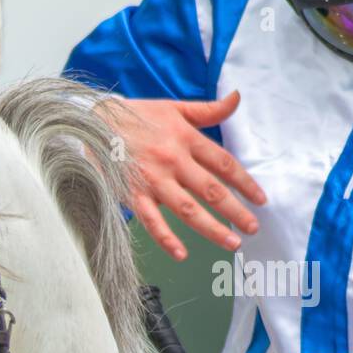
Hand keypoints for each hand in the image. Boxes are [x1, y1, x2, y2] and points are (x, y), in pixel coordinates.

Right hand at [96, 92, 266, 260]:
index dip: (245, 183)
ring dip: (211, 228)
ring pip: (187, 209)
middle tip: (253, 228)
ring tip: (232, 243)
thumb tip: (237, 98)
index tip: (260, 199)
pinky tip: (181, 254)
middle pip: (211, 190)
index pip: (224, 164)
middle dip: (235, 211)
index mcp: (186, 138)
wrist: (92, 122)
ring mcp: (152, 180)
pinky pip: (151, 220)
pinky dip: (166, 238)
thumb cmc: (135, 116)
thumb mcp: (173, 107)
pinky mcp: (131, 194)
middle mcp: (173, 160)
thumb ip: (208, 109)